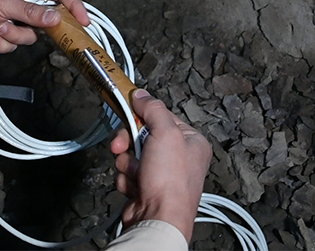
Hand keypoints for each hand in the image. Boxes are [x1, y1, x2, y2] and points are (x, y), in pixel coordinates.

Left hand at [0, 0, 89, 52]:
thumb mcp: (3, 3)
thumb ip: (32, 13)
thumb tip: (56, 18)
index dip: (73, 5)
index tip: (83, 21)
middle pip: (46, 16)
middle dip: (36, 26)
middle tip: (32, 29)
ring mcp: (12, 14)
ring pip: (29, 34)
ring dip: (13, 35)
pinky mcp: (1, 29)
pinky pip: (13, 42)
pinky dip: (1, 41)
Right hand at [110, 89, 210, 242]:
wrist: (158, 219)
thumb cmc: (171, 181)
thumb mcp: (165, 133)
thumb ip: (153, 109)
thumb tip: (142, 95)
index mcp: (191, 142)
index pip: (162, 117)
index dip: (143, 116)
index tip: (129, 112)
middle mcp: (179, 158)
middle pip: (143, 135)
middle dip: (129, 142)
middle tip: (123, 146)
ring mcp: (162, 174)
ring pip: (131, 155)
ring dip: (127, 163)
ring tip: (136, 173)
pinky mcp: (145, 188)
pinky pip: (127, 173)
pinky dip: (126, 178)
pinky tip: (136, 187)